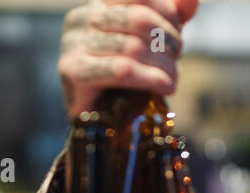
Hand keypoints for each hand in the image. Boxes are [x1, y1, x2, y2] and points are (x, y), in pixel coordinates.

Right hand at [59, 1, 199, 117]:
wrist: (103, 124)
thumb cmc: (128, 80)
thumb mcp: (154, 43)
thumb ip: (172, 17)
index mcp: (96, 6)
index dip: (167, 12)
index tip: (178, 34)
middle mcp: (79, 19)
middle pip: (139, 19)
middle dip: (168, 39)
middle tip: (177, 58)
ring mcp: (72, 45)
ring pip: (133, 47)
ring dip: (164, 64)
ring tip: (173, 77)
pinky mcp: (74, 73)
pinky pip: (122, 70)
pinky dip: (151, 79)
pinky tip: (166, 87)